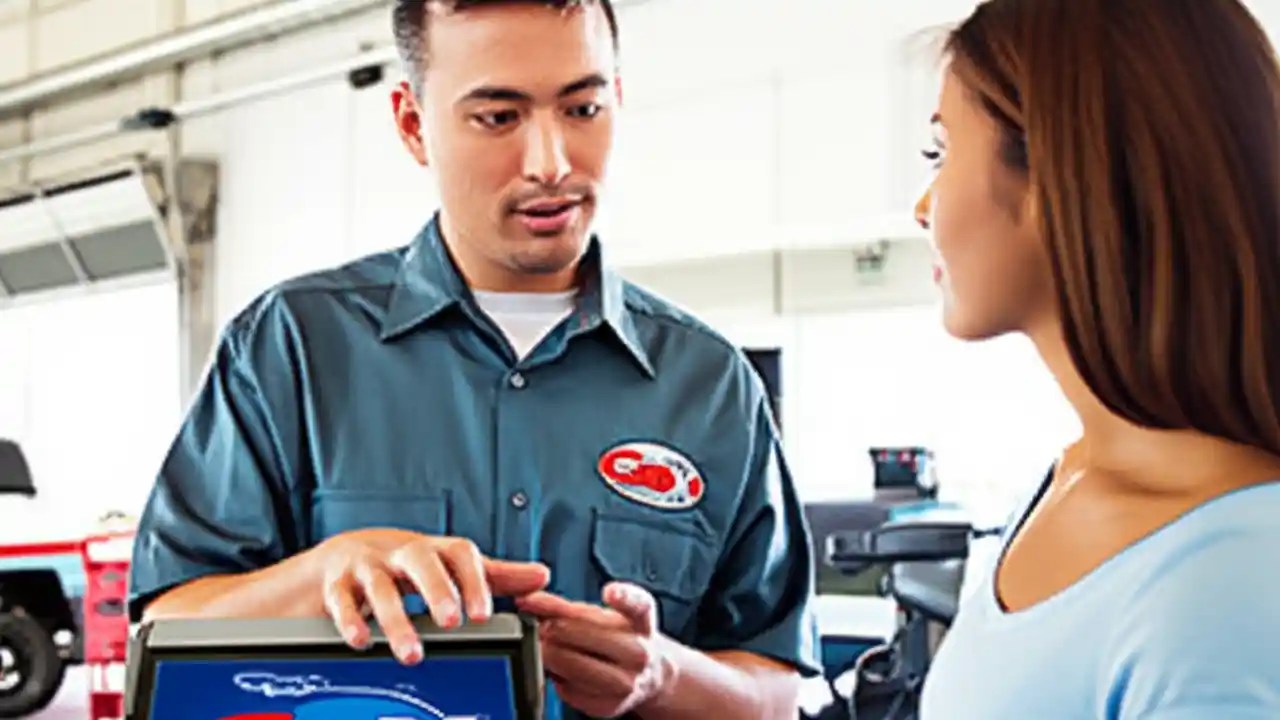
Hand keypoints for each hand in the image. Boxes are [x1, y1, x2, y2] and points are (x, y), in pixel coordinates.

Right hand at [315, 529, 549, 663]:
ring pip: (379, 586)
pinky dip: (350, 621)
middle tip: (451, 623)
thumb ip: (495, 575)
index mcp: (433, 549)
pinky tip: (361, 642)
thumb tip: (542, 575)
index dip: (473, 580)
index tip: (484, 614)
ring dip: (396, 620)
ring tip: (412, 653)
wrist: (340, 557)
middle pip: (419, 560)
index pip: (458, 553)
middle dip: (436, 590)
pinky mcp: (336, 584)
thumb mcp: (450, 567)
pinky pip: (341, 600)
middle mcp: (399, 553)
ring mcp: (366, 566)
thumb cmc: (405, 566)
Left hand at [517, 582, 675, 717]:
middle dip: (553, 627)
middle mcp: (640, 653)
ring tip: (545, 646)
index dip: (623, 596)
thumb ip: (563, 606)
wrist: (650, 677)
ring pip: (570, 663)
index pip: (638, 606)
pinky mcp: (609, 706)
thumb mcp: (601, 615)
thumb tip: (526, 600)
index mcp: (642, 622)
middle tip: (542, 626)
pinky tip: (560, 670)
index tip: (610, 591)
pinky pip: (567, 689)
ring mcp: (627, 683)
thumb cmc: (619, 639)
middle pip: (585, 633)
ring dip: (548, 653)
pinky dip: (556, 678)